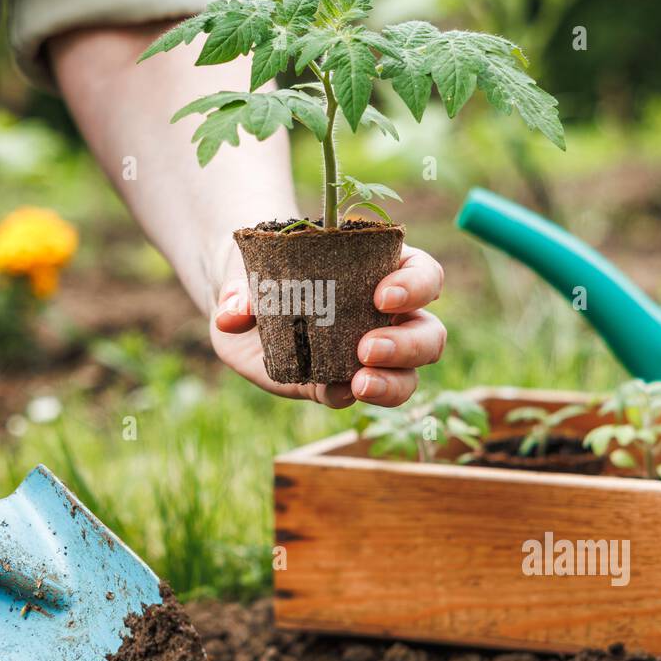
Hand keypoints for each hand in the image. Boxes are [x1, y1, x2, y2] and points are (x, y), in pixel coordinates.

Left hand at [211, 243, 445, 407]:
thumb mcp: (252, 264)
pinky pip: (353, 395)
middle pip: (428, 332)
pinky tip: (333, 391)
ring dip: (392, 382)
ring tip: (360, 382)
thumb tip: (233, 316)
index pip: (423, 275)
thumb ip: (241, 287)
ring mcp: (364, 354)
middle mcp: (385, 316)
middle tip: (367, 348)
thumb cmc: (262, 267)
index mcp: (381, 270)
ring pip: (407, 375)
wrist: (237, 302)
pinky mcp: (335, 382)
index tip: (383, 296)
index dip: (416, 286)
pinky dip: (346, 396)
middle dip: (408, 344)